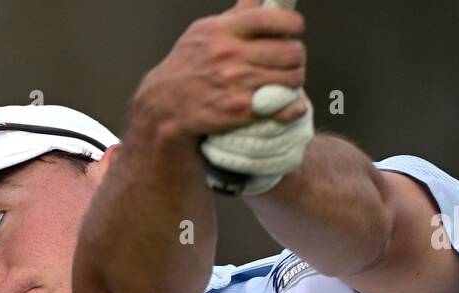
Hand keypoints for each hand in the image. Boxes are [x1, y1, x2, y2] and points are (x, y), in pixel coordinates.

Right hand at [130, 0, 307, 146]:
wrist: (162, 108)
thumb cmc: (185, 69)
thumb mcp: (203, 33)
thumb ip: (235, 16)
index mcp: (222, 31)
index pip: (271, 18)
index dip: (292, 24)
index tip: (294, 29)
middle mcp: (229, 55)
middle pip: (290, 52)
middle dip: (296, 58)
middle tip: (290, 63)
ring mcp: (235, 84)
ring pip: (291, 79)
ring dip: (293, 83)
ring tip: (285, 84)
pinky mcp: (238, 111)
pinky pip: (282, 106)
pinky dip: (291, 107)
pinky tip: (287, 105)